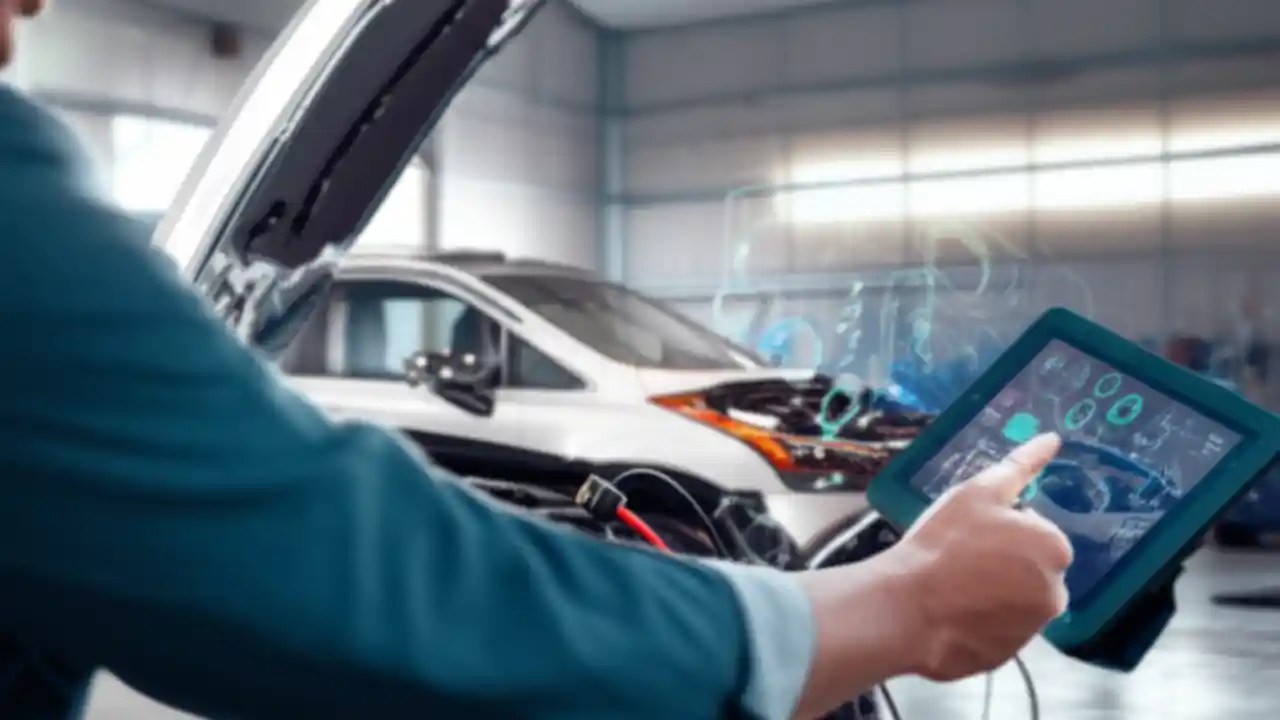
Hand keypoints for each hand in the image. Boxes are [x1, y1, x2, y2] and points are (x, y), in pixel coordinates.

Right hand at [792, 433, 1069, 718]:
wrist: (906, 607)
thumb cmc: (942, 542)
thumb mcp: (977, 492)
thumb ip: (1019, 467)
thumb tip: (1053, 439)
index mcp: (1053, 548)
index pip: (1035, 532)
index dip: (1001, 530)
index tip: (970, 534)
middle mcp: (1055, 592)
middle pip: (1029, 570)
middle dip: (1003, 565)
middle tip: (960, 560)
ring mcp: (1032, 630)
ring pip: (1014, 603)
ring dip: (991, 594)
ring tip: (950, 588)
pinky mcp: (1007, 656)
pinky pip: (996, 632)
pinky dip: (978, 623)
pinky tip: (949, 613)